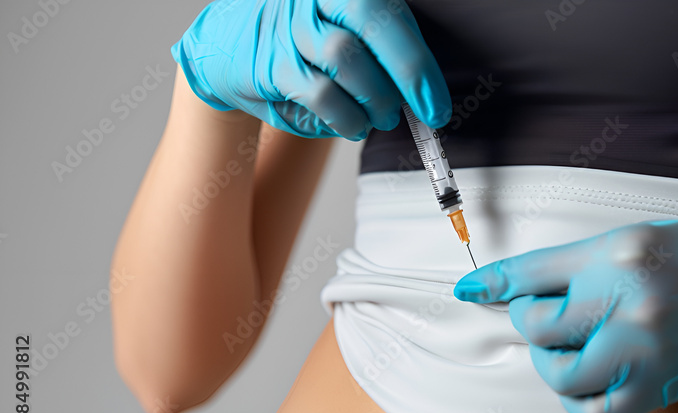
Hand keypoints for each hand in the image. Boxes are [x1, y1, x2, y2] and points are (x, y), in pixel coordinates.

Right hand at [171, 0, 451, 138]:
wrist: (230, 48)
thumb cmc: (306, 39)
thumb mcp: (345, 25)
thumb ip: (385, 45)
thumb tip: (425, 91)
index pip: (386, 11)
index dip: (417, 59)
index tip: (436, 102)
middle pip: (370, 24)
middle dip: (406, 74)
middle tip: (422, 112)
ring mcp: (289, 27)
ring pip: (346, 60)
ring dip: (375, 100)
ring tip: (382, 117)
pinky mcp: (271, 63)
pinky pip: (319, 94)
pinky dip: (346, 118)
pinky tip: (354, 126)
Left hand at [452, 220, 677, 412]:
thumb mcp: (644, 238)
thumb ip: (584, 262)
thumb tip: (527, 284)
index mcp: (620, 251)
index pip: (535, 270)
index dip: (495, 282)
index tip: (468, 290)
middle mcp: (626, 299)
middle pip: (539, 323)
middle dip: (538, 320)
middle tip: (558, 314)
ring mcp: (642, 347)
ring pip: (559, 369)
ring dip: (556, 360)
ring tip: (579, 344)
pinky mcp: (657, 386)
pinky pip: (592, 409)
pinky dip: (582, 397)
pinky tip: (595, 376)